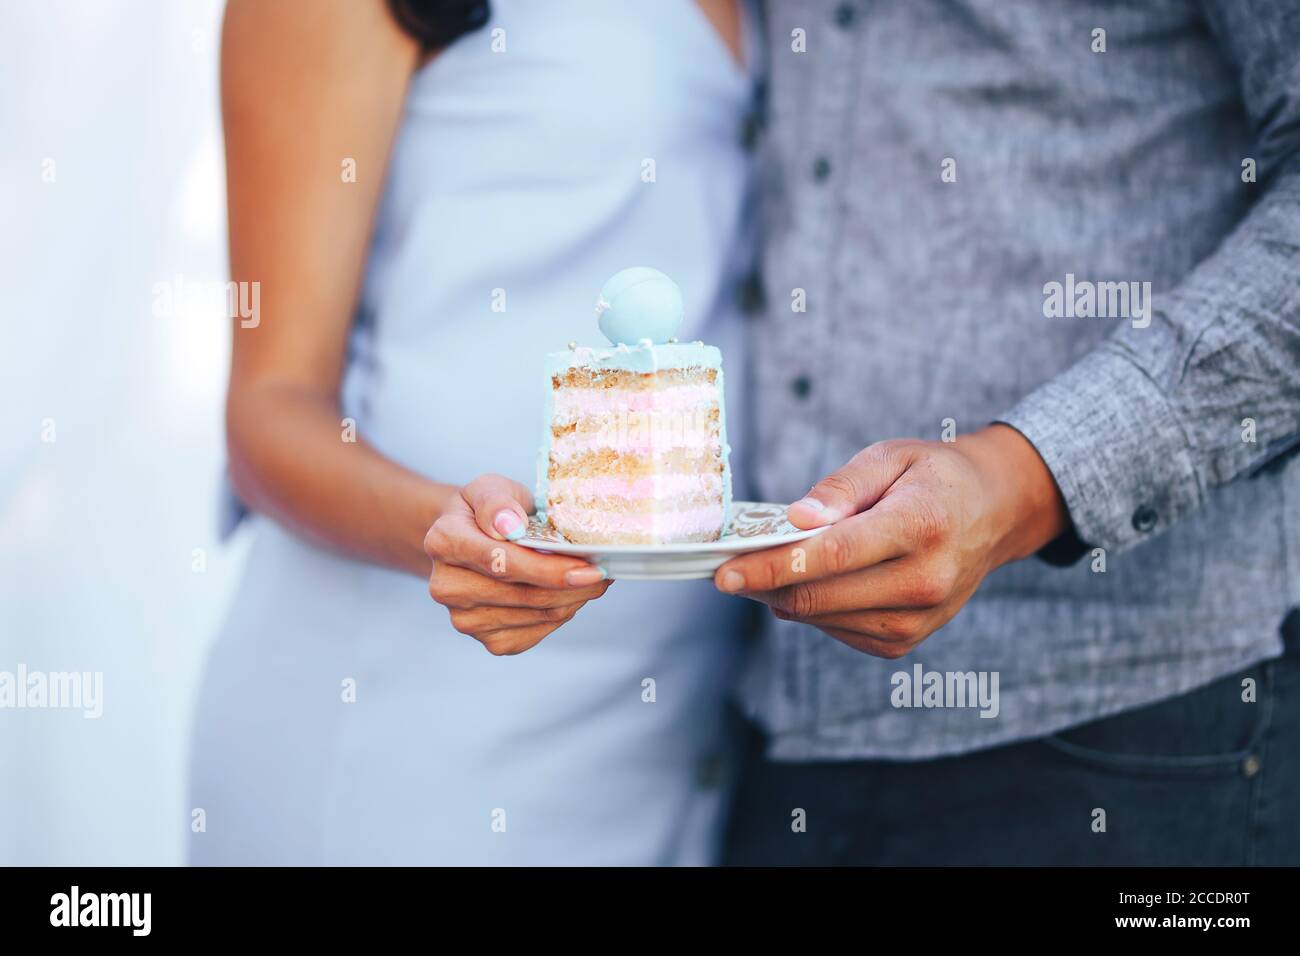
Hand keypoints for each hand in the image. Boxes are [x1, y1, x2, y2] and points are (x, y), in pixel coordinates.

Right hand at [424, 474, 611, 654]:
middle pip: (524, 595)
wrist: (469, 540)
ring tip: (592, 578)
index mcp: (444, 541)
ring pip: (536, 616)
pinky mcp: (488, 640)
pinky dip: (562, 613)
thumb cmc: (486, 512)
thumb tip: (510, 526)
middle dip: (573, 584)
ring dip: (573, 599)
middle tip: (605, 570)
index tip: (590, 567)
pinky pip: (537, 632)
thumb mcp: (489, 488)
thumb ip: (497, 501)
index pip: (502, 563)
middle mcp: (447, 587)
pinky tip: (568, 593)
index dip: (549, 569)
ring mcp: (465, 619)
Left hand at [713, 425, 1067, 657]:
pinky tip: (811, 583)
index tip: (724, 572)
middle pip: (819, 596)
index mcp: (920, 526)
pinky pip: (840, 632)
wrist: (993, 513)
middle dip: (764, 585)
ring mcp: (918, 618)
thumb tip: (795, 521)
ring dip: (785, 598)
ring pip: (823, 620)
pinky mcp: (907, 640)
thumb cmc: (933, 478)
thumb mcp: (888, 457)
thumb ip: (839, 488)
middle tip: (728, 569)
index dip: (771, 567)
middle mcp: (924, 581)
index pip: (830, 557)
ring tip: (769, 568)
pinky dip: (814, 611)